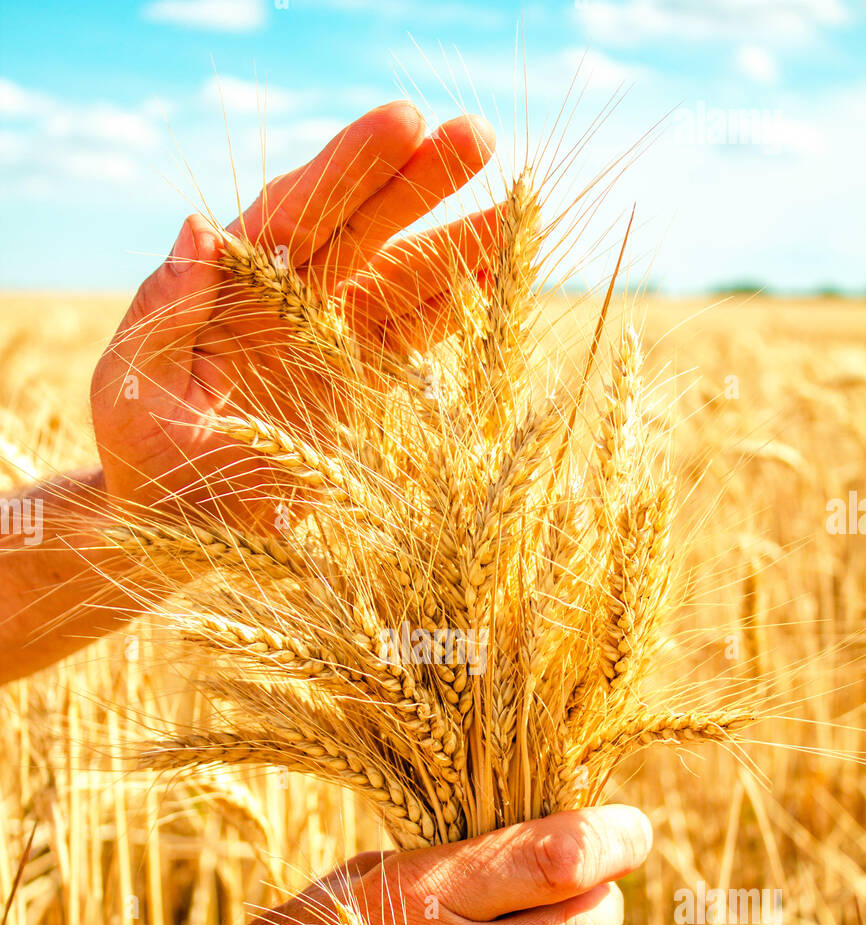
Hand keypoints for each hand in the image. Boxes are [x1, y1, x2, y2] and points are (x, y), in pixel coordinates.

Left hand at [90, 101, 496, 524]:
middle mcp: (291, 299)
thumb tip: (199, 230)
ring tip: (513, 217)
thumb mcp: (135, 382)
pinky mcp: (363, 388)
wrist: (174, 520)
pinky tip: (495, 287)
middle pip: (362, 230)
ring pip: (402, 283)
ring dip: (457, 249)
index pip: (294, 210)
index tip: (404, 121)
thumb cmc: (139, 450)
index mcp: (233, 282)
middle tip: (478, 136)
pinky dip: (456, 317)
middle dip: (419, 183)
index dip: (349, 165)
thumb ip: (166, 309)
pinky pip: (415, 345)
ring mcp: (334, 342)